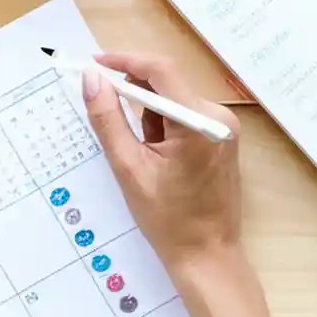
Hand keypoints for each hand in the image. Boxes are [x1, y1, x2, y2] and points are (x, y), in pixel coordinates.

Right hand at [82, 52, 242, 269]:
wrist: (206, 255)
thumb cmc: (167, 219)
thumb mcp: (129, 167)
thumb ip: (108, 119)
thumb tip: (92, 80)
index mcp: (199, 122)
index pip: (161, 70)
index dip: (125, 61)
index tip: (95, 64)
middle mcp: (218, 117)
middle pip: (166, 85)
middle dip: (135, 98)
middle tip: (113, 125)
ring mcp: (223, 127)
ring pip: (173, 102)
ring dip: (149, 118)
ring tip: (143, 158)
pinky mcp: (222, 138)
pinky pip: (184, 117)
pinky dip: (163, 128)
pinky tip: (157, 160)